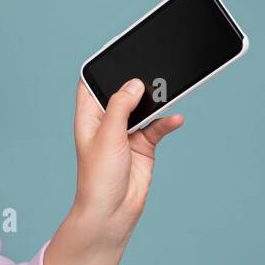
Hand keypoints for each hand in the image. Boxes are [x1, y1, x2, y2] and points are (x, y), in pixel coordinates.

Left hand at [72, 77, 183, 247]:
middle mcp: (107, 123)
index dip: (100, 68)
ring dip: (156, 100)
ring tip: (170, 87)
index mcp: (89, 117)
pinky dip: (167, 121)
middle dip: (137, 81)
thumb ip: (121, 107)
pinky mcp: (144, 146)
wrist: (112, 213)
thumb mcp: (108, 136)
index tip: (116, 51)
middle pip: (123, 93)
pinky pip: (158, 127)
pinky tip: (176, 118)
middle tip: (153, 65)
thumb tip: (133, 83)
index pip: (90, 84)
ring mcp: (126, 134)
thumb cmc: (98, 178)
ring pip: (144, 108)